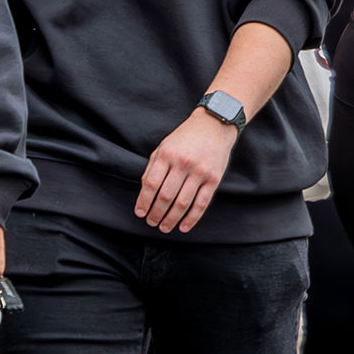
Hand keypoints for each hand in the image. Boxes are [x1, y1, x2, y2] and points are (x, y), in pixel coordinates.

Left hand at [136, 107, 238, 234]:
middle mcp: (183, 163)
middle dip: (156, 214)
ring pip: (182, 203)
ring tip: (164, 227)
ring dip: (171, 219)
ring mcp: (200, 172)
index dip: (144, 202)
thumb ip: (153, 168)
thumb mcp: (163, 147)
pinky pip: (201, 204)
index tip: (140, 213)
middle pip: (165, 196)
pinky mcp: (214, 179)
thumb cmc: (185, 138)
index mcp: (166, 154)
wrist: (214, 126)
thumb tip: (144, 192)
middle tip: (151, 223)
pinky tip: (183, 227)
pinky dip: (191, 219)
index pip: (151, 184)